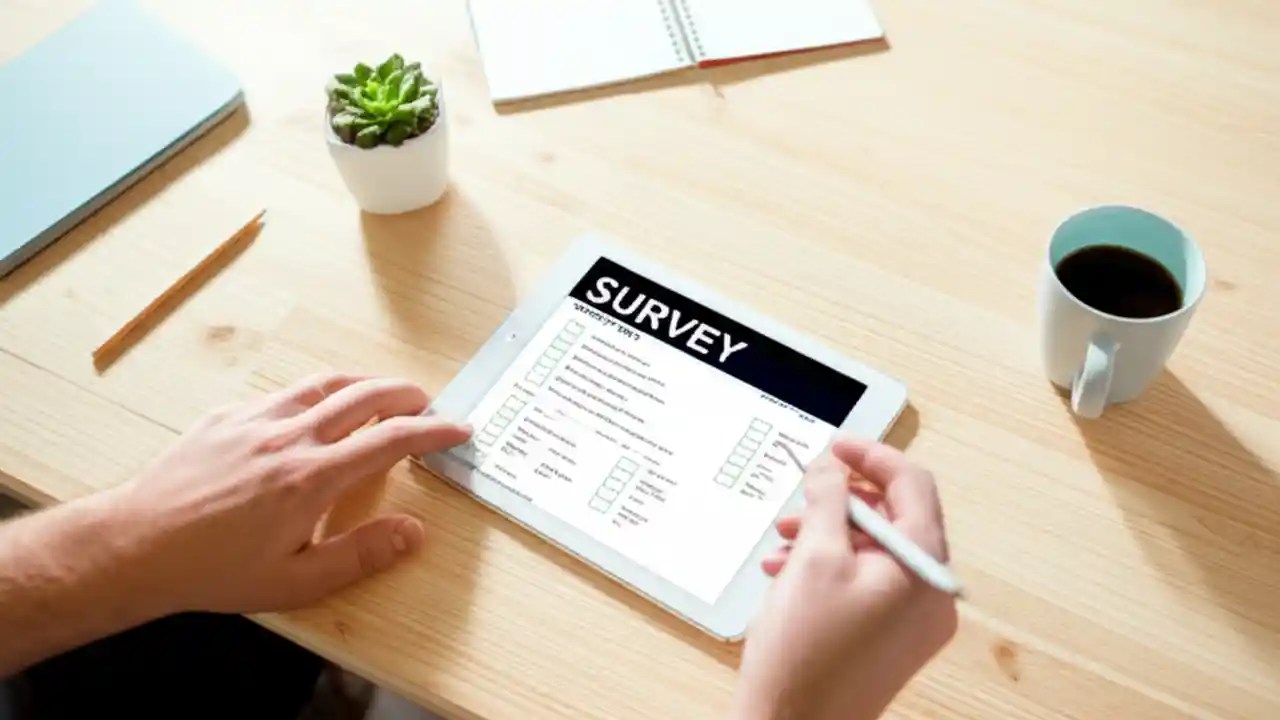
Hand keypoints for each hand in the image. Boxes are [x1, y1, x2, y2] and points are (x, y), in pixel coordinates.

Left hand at [97, 374, 470, 616]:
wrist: (136, 546)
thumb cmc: (214, 570)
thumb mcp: (295, 582)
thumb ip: (361, 555)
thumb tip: (413, 532)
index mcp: (313, 477)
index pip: (393, 439)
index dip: (435, 431)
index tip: (459, 429)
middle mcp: (290, 436)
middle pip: (366, 395)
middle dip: (408, 395)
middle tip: (429, 406)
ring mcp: (256, 419)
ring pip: (326, 384)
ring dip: (365, 384)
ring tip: (382, 396)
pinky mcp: (227, 417)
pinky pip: (285, 393)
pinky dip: (316, 393)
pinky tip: (314, 411)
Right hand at [731, 437, 956, 719]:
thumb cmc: (807, 657)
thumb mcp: (813, 557)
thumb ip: (826, 500)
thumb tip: (830, 468)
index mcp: (924, 569)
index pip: (913, 485)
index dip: (872, 456)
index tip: (838, 445)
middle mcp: (930, 595)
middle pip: (895, 518)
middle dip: (843, 501)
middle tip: (805, 492)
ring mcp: (913, 621)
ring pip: (876, 550)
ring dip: (830, 534)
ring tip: (786, 540)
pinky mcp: (891, 638)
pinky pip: (869, 582)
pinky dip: (833, 567)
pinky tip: (790, 572)